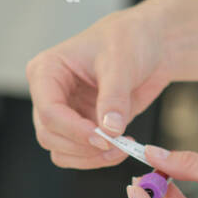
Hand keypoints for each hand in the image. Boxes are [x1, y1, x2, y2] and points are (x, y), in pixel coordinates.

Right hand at [26, 0, 170, 171]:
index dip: (73, 130)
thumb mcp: (121, 62)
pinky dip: (98, 158)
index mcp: (46, 70)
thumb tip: (110, 130)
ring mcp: (65, 112)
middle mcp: (49, 94)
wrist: (151, 44)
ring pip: (61, 151)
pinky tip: (121, 146)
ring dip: (89, 158)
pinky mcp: (82, 126)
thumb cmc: (129, 39)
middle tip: (116, 146)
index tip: (103, 138)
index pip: (48, 110)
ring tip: (122, 148)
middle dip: (82, 146)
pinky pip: (80, 153)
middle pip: (50, 135)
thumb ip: (114, 97)